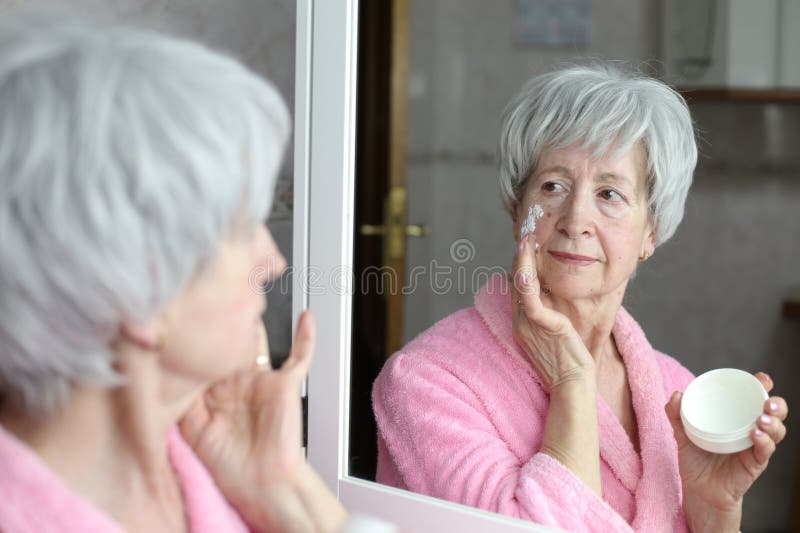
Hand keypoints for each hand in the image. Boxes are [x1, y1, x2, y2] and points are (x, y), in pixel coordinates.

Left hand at [179, 311, 345, 532]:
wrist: (264, 484)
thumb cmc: (232, 467)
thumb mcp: (194, 433)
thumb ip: (182, 401)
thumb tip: (166, 374)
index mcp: (213, 392)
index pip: (201, 354)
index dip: (193, 335)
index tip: (180, 313)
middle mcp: (237, 381)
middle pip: (228, 340)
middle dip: (221, 317)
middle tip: (209, 290)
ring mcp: (262, 380)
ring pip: (258, 339)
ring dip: (254, 317)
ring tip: (248, 287)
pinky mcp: (286, 383)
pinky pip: (300, 356)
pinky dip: (306, 337)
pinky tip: (306, 317)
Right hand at [511, 234, 594, 389]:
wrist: (574, 386)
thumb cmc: (572, 366)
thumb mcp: (559, 338)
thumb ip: (554, 320)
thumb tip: (559, 306)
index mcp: (524, 326)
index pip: (519, 291)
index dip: (521, 268)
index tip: (527, 248)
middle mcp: (521, 322)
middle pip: (515, 283)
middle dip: (519, 258)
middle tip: (526, 235)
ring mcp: (528, 323)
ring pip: (519, 284)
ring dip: (521, 260)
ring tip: (526, 239)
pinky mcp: (540, 324)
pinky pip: (528, 295)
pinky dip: (525, 276)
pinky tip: (526, 261)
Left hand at [665, 372, 787, 532]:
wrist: (698, 490)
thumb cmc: (696, 460)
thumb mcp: (683, 434)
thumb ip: (677, 415)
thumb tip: (675, 395)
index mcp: (737, 419)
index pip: (755, 398)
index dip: (762, 386)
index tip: (761, 378)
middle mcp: (751, 430)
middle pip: (774, 413)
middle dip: (777, 404)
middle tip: (768, 401)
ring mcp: (755, 447)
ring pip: (776, 432)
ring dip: (773, 423)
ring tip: (762, 418)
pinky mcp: (755, 464)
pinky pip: (764, 451)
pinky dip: (763, 442)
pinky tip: (756, 434)